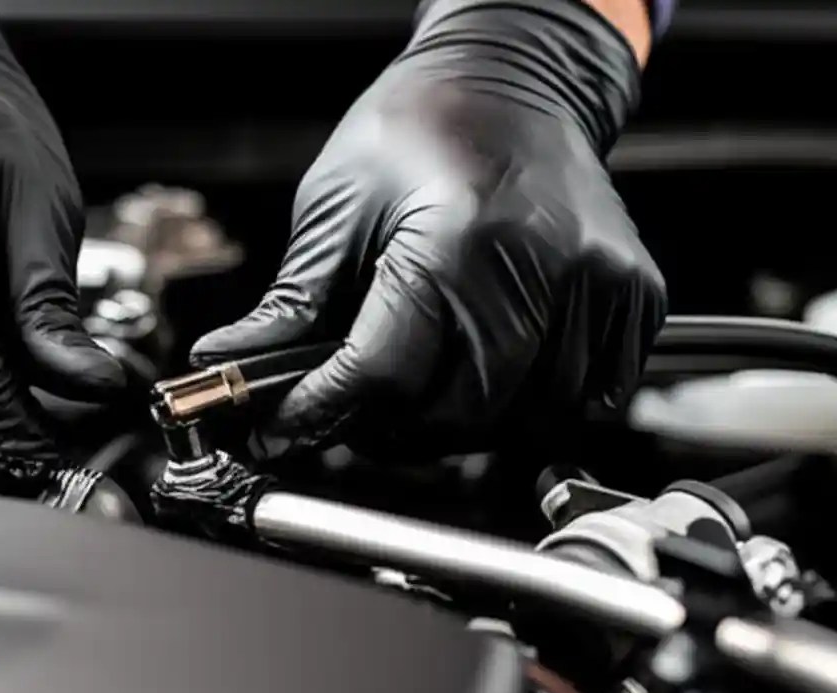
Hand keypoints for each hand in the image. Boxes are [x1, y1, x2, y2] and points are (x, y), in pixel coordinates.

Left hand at [191, 0, 665, 457]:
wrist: (514, 81)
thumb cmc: (424, 125)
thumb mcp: (338, 205)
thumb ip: (293, 303)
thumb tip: (240, 365)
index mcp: (459, 236)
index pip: (384, 371)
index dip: (325, 410)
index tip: (289, 425)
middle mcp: (540, 262)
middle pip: (458, 410)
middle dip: (393, 428)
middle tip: (355, 408)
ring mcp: (599, 281)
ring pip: (525, 419)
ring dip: (463, 422)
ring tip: (424, 380)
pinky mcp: (635, 291)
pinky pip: (590, 395)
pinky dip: (536, 405)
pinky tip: (495, 365)